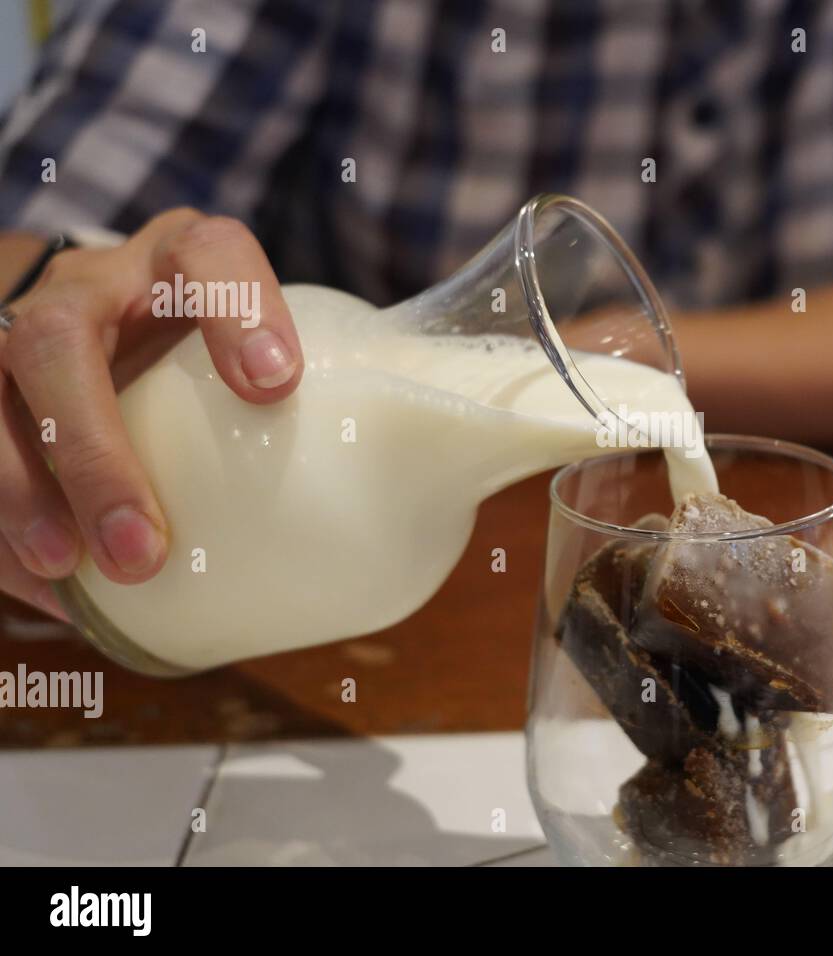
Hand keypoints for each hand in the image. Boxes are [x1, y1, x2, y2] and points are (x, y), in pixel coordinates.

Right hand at [0, 208, 302, 617]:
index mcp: (179, 262)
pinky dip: (0, 529)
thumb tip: (428, 475)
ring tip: (68, 571)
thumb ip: (310, 390)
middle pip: (61, 342)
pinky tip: (44, 589)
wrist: (94, 314)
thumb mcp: (250, 341)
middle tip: (144, 545)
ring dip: (25, 491)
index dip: (237, 310)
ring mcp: (14, 331)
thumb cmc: (201, 344)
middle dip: (97, 451)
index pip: (209, 257)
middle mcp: (89, 288)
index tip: (275, 383)